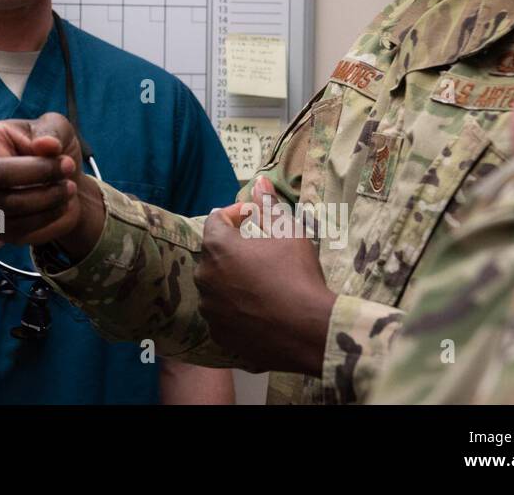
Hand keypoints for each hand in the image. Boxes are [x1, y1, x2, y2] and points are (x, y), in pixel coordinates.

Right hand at [0, 112, 101, 252]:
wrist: (66, 184)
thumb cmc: (53, 149)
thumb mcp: (58, 129)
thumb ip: (52, 132)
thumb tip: (46, 145)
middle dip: (40, 170)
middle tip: (68, 164)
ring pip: (13, 204)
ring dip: (50, 195)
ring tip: (70, 185)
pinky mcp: (0, 229)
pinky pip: (23, 228)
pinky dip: (50, 215)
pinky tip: (62, 203)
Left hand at [194, 177, 335, 374]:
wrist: (309, 331)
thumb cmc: (298, 275)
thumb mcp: (289, 233)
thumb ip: (269, 206)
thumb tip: (259, 181)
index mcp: (217, 246)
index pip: (216, 218)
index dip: (236, 213)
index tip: (255, 216)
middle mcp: (204, 276)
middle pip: (214, 252)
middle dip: (234, 247)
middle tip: (263, 251)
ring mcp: (209, 308)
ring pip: (216, 284)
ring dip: (233, 278)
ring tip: (263, 281)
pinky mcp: (218, 333)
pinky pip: (222, 313)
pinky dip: (235, 307)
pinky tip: (260, 308)